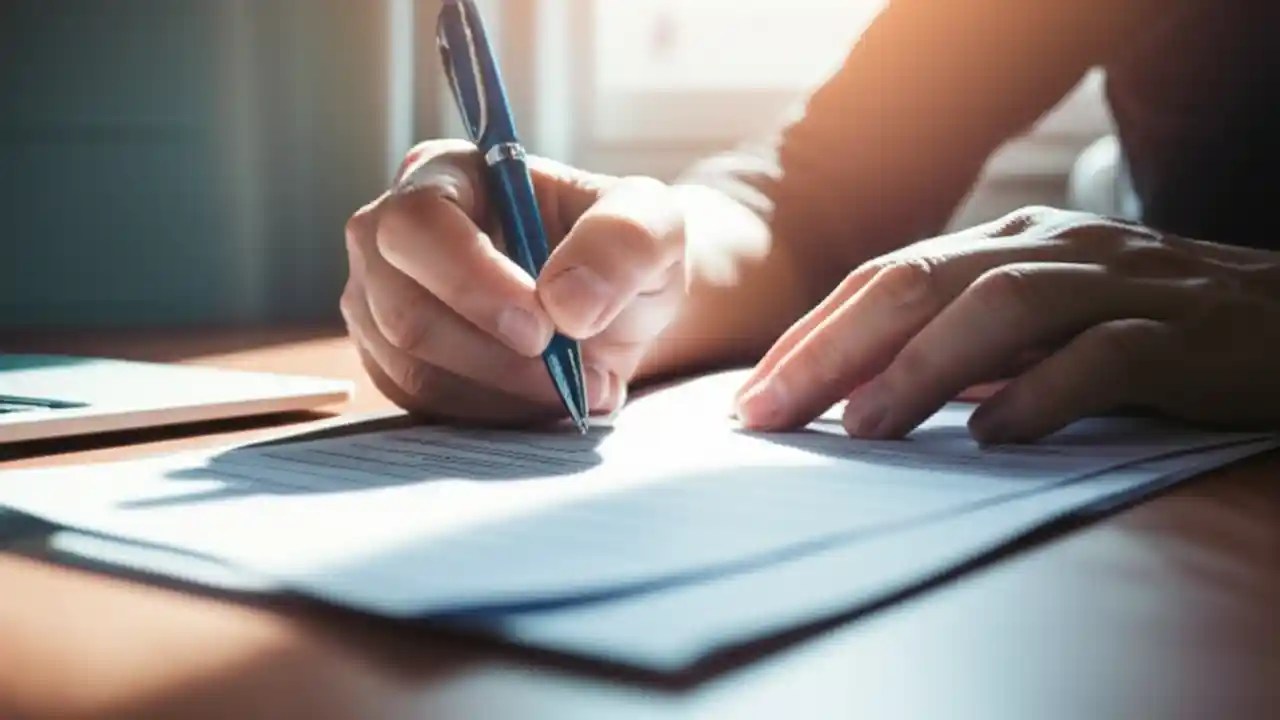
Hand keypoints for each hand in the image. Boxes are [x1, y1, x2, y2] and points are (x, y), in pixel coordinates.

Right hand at [342, 140, 684, 424]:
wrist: (616, 312)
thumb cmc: (620, 253)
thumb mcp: (653, 225)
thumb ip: (624, 242)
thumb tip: (564, 304)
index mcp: (445, 176)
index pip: (417, 224)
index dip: (472, 280)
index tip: (543, 327)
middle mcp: (392, 240)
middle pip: (402, 309)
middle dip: (494, 354)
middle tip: (572, 371)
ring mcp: (383, 307)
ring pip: (415, 369)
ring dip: (507, 391)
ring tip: (582, 386)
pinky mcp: (396, 367)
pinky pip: (429, 406)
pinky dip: (498, 414)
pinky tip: (549, 399)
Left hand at [735, 207, 1279, 442]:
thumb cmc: (1141, 325)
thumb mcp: (1038, 325)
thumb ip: (962, 347)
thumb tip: (861, 396)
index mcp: (1003, 244)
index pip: (883, 279)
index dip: (812, 335)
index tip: (751, 397)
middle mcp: (1047, 249)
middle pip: (918, 283)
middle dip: (832, 349)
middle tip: (767, 414)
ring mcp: (1115, 283)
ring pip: (1000, 307)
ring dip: (921, 368)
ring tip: (861, 428)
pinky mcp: (1181, 331)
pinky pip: (1103, 356)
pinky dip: (1042, 394)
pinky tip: (994, 437)